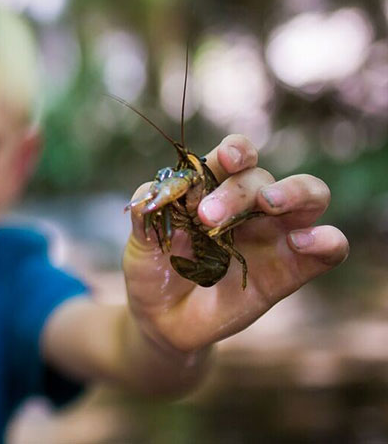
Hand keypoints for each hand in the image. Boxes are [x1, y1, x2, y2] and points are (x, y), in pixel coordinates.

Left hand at [122, 134, 348, 353]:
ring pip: (310, 197)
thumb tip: (151, 194)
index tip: (225, 160)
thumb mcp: (140, 242)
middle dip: (240, 189)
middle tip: (208, 216)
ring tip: (270, 204)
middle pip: (263, 178)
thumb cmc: (154, 269)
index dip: (236, 151)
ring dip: (294, 193)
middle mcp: (250, 206)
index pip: (235, 157)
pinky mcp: (292, 270)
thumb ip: (147, 214)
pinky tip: (305, 241)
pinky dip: (328, 240)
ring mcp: (274, 235)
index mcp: (214, 188)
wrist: (162, 318)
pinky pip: (329, 249)